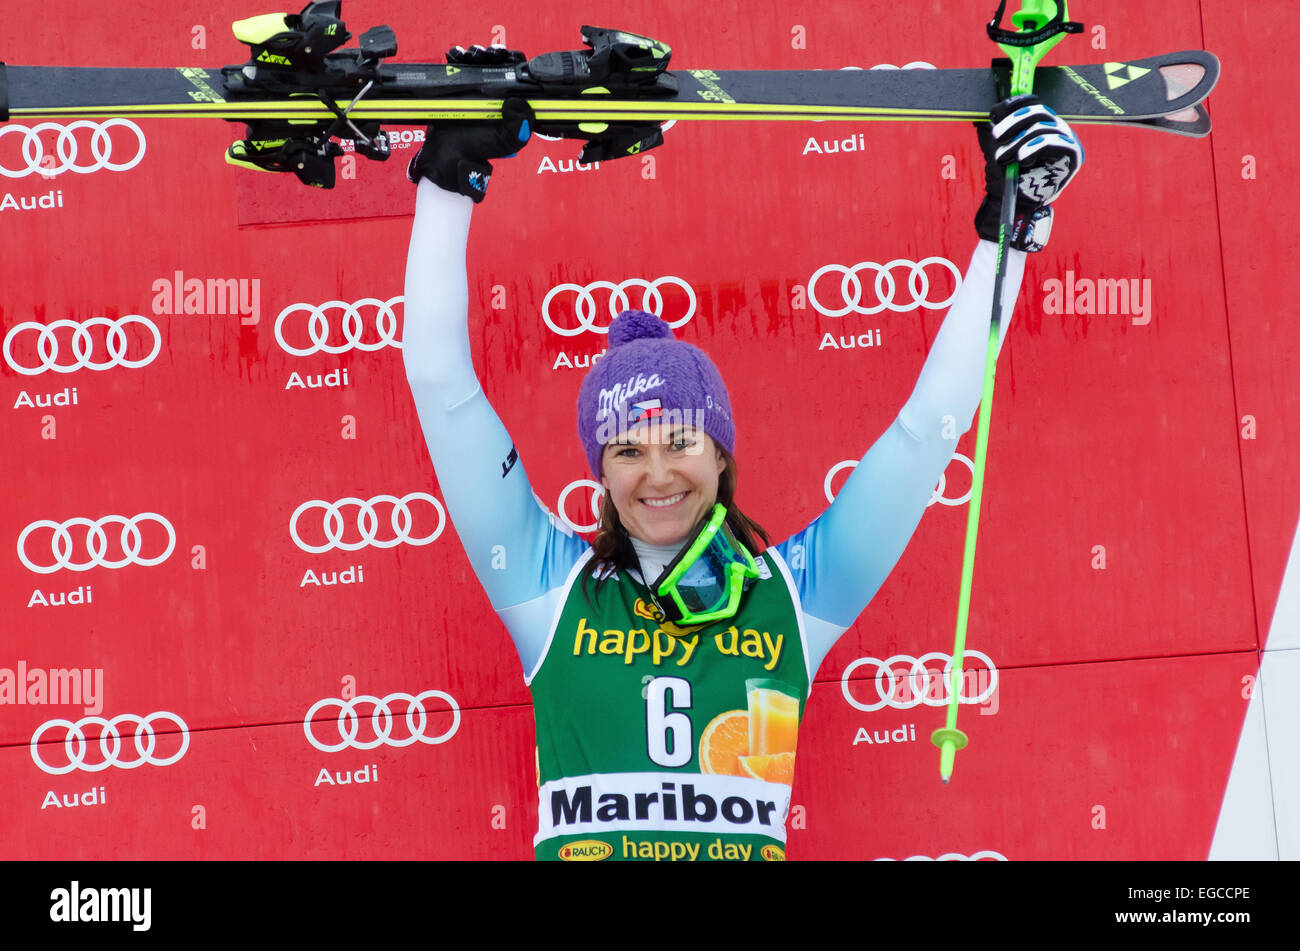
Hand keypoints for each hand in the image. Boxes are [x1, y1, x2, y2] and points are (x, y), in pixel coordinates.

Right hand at [407, 47, 533, 201]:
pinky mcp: (456, 83)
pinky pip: (457, 63)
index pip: (519, 72)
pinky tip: (458, 57)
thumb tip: (518, 103)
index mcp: (510, 99)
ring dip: (477, 53)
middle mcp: (494, 90)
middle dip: (495, 53)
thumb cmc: (481, 149)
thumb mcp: (509, 141)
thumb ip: (520, 125)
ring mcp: (475, 85)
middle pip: (499, 60)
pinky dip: (457, 55)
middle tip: (491, 56)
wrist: (451, 153)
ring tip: (473, 57)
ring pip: (479, 58)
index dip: (516, 61)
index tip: (510, 59)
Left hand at [974, 95, 1083, 250]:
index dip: (1014, 104)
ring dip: (1018, 141)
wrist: (1016, 205)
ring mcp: (1066, 139)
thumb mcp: (997, 151)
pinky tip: (1022, 159)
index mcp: (1039, 124)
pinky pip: (1053, 141)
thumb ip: (993, 133)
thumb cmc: (1008, 178)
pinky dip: (1034, 147)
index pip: (1031, 103)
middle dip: (1013, 121)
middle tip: (996, 136)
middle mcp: (1055, 128)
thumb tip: (980, 115)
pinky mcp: (1072, 153)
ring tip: (1003, 158)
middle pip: (1037, 111)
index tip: (995, 113)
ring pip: (1042, 127)